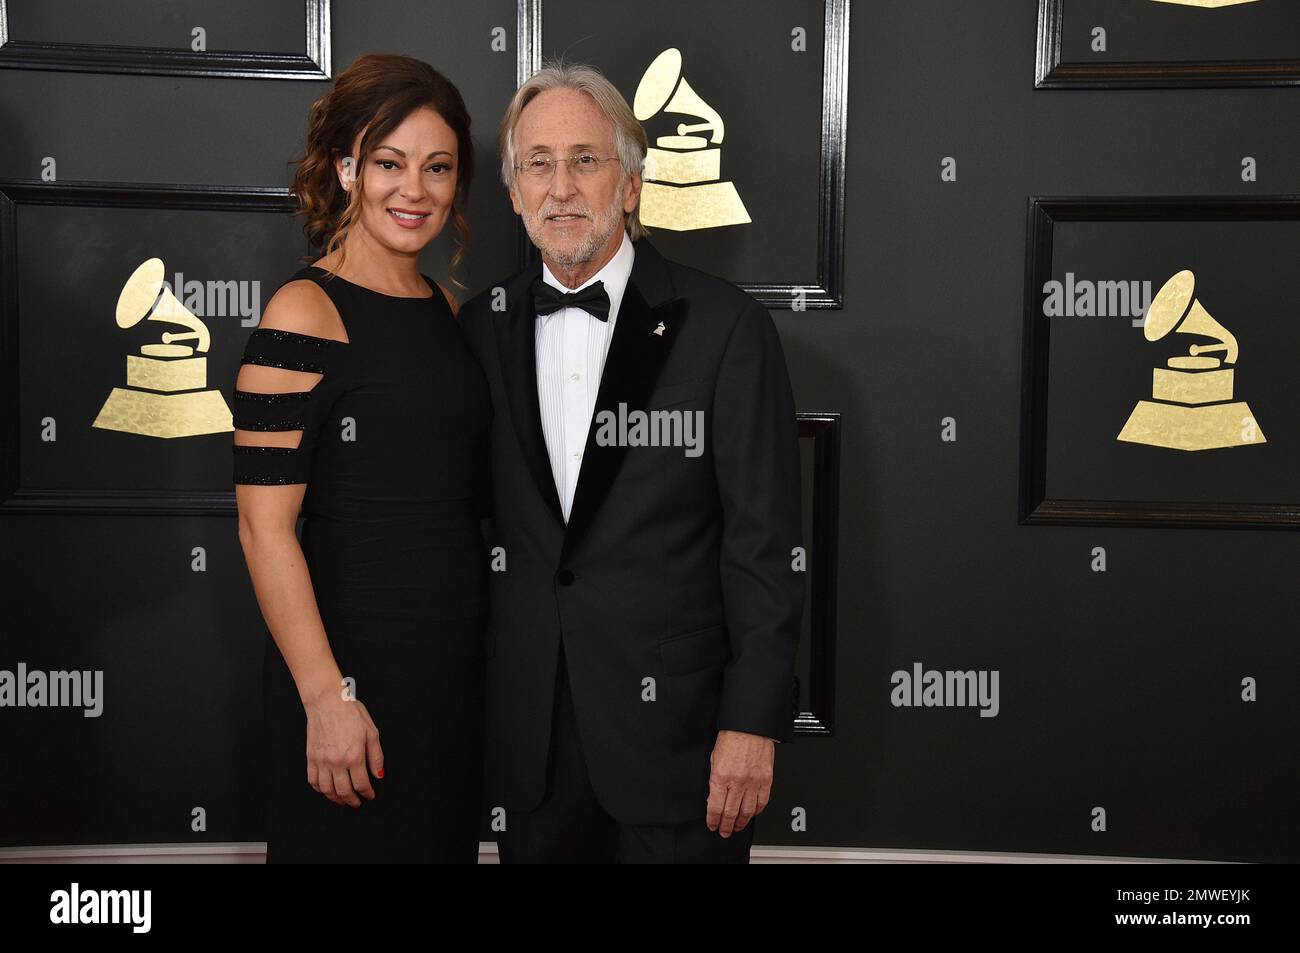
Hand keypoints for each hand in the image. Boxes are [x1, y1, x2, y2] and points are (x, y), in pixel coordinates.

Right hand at [303, 684, 383, 807]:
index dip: (367, 793)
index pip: (362, 784)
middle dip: (352, 801)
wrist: (327, 701)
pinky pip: (313, 781)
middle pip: (344, 791)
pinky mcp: (310, 757)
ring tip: (342, 800)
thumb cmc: (350, 713)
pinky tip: (326, 789)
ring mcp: (322, 761)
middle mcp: (337, 762)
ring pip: (327, 790)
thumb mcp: (371, 732)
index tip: (370, 795)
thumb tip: (378, 774)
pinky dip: (320, 789)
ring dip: (336, 799)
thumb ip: (376, 756)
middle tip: (357, 803)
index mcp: (354, 756)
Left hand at [706, 729, 774, 836]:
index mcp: (721, 777)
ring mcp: (753, 782)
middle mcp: (737, 782)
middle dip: (726, 826)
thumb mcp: (714, 759)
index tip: (712, 825)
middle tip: (724, 831)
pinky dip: (756, 811)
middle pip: (731, 813)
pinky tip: (752, 814)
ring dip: (741, 823)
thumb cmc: (731, 738)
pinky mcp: (766, 779)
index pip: (715, 807)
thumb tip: (713, 798)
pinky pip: (762, 802)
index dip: (713, 820)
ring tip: (737, 827)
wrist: (750, 726)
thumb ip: (715, 780)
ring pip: (747, 811)